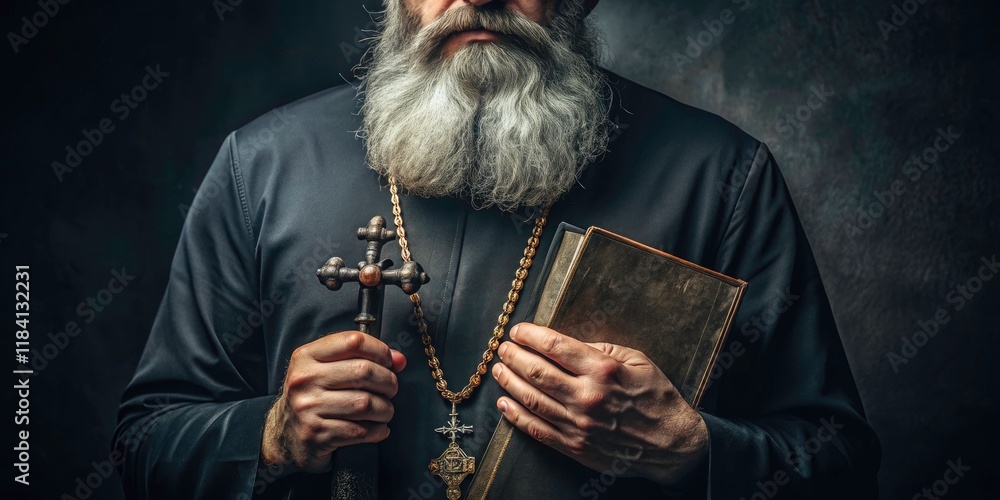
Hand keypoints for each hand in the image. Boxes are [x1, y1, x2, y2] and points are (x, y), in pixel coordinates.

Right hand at [261, 331, 405, 471]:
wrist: (285, 434)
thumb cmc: (313, 396)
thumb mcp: (327, 369)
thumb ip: (362, 358)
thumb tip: (400, 360)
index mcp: (306, 356)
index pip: (353, 341)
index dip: (380, 350)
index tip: (389, 362)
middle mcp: (304, 380)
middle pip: (364, 372)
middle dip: (388, 381)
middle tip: (391, 388)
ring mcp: (308, 408)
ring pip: (365, 403)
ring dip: (385, 409)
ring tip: (385, 410)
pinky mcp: (317, 434)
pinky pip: (360, 430)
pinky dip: (377, 430)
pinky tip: (378, 428)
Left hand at [492, 323, 707, 485]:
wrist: (671, 444)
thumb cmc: (657, 398)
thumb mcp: (638, 361)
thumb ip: (603, 350)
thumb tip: (568, 345)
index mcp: (603, 371)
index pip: (556, 347)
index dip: (531, 336)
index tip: (518, 331)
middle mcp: (587, 397)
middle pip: (537, 372)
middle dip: (514, 356)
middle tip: (503, 348)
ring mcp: (579, 424)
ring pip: (532, 399)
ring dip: (509, 382)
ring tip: (498, 370)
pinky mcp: (575, 446)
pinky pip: (537, 429)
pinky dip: (516, 416)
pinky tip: (504, 404)